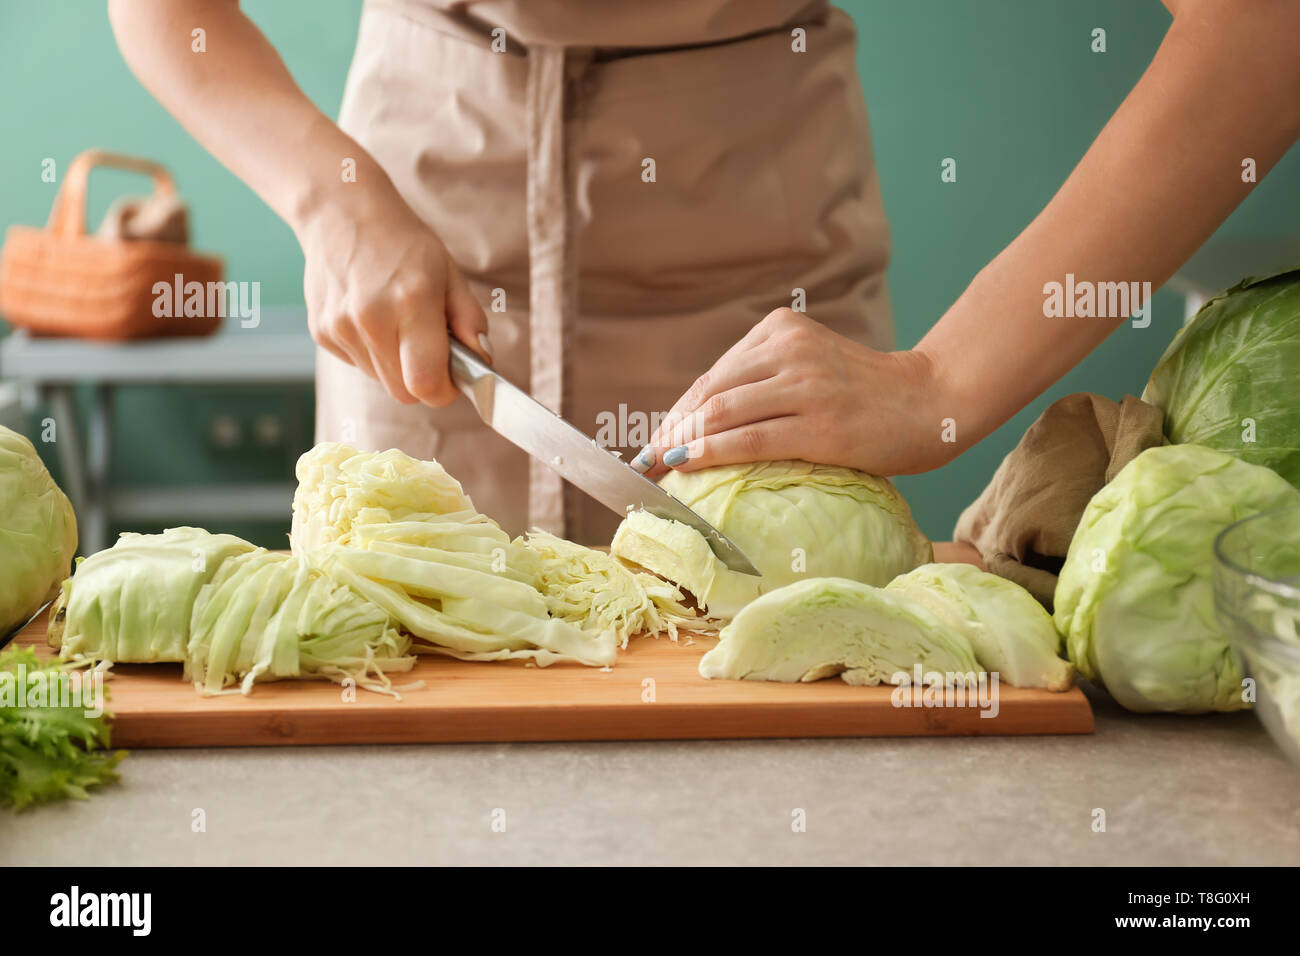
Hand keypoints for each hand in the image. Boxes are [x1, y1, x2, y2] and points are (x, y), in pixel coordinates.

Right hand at [298, 186, 490, 405]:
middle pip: (404, 392)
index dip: (445, 389)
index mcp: (411, 303)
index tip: (453, 375)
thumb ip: (470, 322)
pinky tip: (373, 317)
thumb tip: (483, 362)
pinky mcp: (322, 333)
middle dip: (423, 378)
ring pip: (381, 381)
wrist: (341, 212)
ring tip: (398, 322)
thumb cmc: (404, 243)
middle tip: (430, 346)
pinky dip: (373, 353)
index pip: (426, 384)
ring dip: (397, 365)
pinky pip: (359, 365)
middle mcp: (371, 320)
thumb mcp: (449, 274)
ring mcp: (341, 328)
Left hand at [632, 308, 956, 478]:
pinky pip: (748, 438)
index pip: (713, 376)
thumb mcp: (811, 367)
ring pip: (721, 413)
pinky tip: (686, 465)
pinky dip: (709, 452)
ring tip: (659, 471)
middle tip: (645, 464)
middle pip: (709, 394)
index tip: (652, 443)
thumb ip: (766, 381)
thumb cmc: (867, 395)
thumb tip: (703, 425)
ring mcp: (804, 383)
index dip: (676, 413)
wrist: (932, 402)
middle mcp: (789, 348)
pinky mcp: (819, 422)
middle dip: (670, 431)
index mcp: (781, 329)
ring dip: (681, 444)